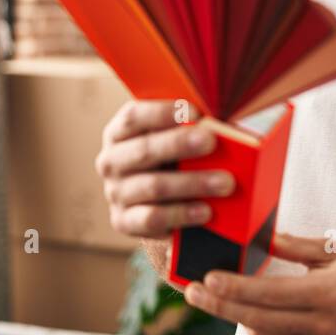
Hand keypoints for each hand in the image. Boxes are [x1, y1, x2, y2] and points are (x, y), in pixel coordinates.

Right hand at [95, 99, 234, 239]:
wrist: (159, 204)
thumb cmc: (173, 159)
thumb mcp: (175, 139)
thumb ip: (190, 129)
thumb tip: (220, 127)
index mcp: (119, 132)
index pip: (133, 117)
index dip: (163, 113)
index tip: (196, 112)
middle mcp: (111, 161)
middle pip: (144, 150)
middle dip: (180, 144)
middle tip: (212, 142)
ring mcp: (115, 193)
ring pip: (153, 186)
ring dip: (192, 183)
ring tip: (225, 182)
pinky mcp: (124, 222)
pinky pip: (153, 219)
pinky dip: (182, 214)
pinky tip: (206, 211)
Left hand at [183, 232, 335, 334]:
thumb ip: (296, 246)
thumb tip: (261, 237)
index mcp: (327, 294)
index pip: (269, 293)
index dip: (234, 287)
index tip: (207, 279)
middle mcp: (322, 324)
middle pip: (257, 319)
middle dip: (220, 306)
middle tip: (192, 293)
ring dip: (240, 318)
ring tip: (228, 298)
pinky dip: (258, 334)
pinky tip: (254, 317)